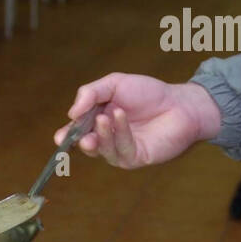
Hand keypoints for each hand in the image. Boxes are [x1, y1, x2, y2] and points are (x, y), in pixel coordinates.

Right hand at [54, 73, 221, 168]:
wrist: (180, 102)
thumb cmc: (148, 93)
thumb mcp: (114, 84)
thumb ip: (90, 93)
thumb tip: (71, 113)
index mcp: (97, 122)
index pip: (76, 132)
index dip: (66, 136)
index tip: (60, 137)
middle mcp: (107, 139)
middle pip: (87, 145)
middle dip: (80, 140)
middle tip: (80, 134)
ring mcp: (122, 150)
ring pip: (103, 149)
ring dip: (101, 134)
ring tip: (104, 116)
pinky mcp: (137, 157)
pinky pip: (122, 150)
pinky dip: (119, 132)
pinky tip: (120, 116)